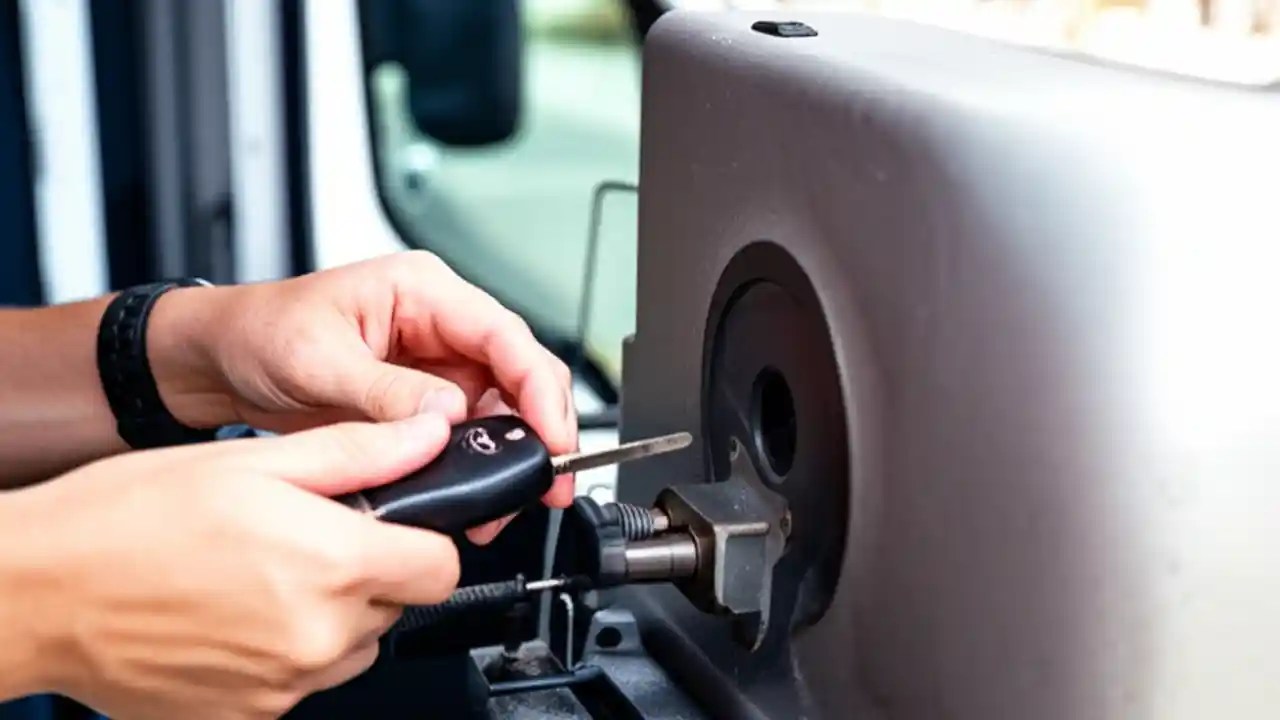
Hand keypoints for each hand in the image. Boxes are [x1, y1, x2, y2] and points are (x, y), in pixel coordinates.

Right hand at [0, 414, 458, 719]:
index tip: (394, 526)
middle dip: (368, 571)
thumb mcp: (253, 462)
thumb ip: (357, 453)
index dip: (425, 540)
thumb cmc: (126, 519)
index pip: (441, 569)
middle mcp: (317, 637)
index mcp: (331, 565)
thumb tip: (426, 437)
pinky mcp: (247, 718)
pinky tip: (233, 616)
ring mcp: (283, 687)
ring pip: (352, 648)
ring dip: (328, 613)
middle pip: (396, 607)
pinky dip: (283, 652)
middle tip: (304, 539)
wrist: (36, 592)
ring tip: (260, 574)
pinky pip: (299, 682)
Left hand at [148, 251, 578, 541]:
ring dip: (511, 455)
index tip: (549, 437)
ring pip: (503, 409)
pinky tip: (475, 495)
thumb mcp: (318, 361)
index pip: (504, 335)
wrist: (218, 362)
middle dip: (540, 429)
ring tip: (502, 502)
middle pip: (519, 372)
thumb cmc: (258, 334)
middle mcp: (439, 324)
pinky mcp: (424, 401)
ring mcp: (436, 364)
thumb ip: (386, 391)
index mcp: (421, 291)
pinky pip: (471, 433)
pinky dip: (479, 466)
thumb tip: (447, 417)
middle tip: (545, 482)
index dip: (538, 388)